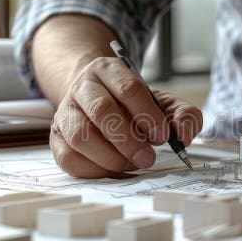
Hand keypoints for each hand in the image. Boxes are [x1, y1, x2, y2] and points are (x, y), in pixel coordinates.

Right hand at [50, 57, 202, 177]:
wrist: (96, 98)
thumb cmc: (133, 105)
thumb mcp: (163, 102)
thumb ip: (183, 115)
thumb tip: (184, 136)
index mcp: (109, 70)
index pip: (128, 88)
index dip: (147, 114)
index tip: (163, 136)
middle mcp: (84, 87)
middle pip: (102, 111)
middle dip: (129, 140)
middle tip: (148, 158)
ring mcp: (65, 111)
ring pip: (81, 136)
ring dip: (111, 157)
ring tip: (131, 164)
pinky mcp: (57, 137)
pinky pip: (69, 158)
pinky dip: (94, 170)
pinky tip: (113, 169)